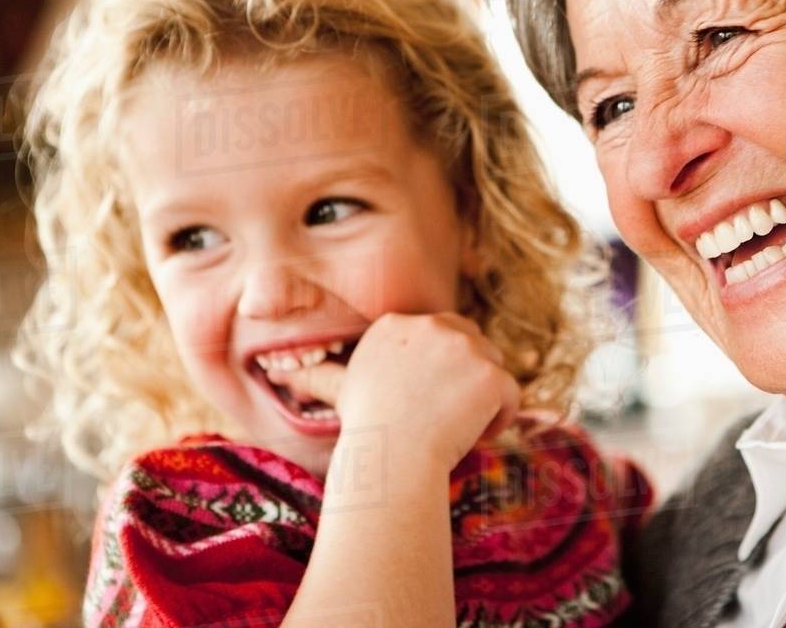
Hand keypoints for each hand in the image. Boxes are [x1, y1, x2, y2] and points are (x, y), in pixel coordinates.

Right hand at [267, 312, 520, 471]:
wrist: (391, 460)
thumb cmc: (367, 431)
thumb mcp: (341, 392)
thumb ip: (318, 376)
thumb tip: (274, 371)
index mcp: (398, 324)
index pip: (441, 336)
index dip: (438, 374)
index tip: (418, 403)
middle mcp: (432, 325)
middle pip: (472, 347)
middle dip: (465, 383)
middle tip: (437, 418)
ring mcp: (464, 347)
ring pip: (492, 372)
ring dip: (480, 403)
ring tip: (449, 427)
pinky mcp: (491, 375)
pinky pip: (511, 397)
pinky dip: (498, 421)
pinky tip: (470, 435)